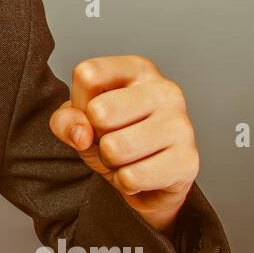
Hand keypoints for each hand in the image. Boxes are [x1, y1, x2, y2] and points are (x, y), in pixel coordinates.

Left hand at [49, 55, 197, 231]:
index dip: (79, 102)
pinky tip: (140, 173)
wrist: (151, 180)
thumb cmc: (116, 137)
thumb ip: (65, 119)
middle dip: (95, 136)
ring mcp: (180, 124)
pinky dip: (126, 183)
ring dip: (110, 162)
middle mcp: (165, 90)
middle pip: (99, 111)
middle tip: (111, 139)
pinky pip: (130, 178)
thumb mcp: (81, 121)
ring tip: (126, 157)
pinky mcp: (187, 161)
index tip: (92, 113)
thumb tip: (81, 133)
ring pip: (114, 148)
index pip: (87, 74)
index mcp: (138, 69)